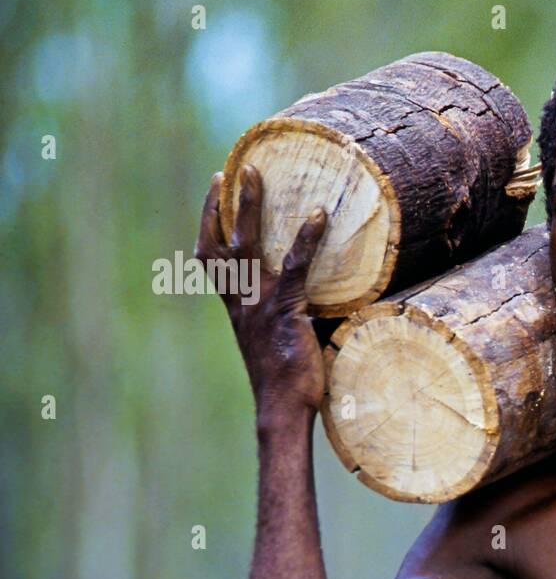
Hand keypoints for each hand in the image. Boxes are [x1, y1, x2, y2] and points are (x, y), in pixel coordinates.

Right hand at [196, 164, 327, 416]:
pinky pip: (295, 266)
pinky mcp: (285, 311)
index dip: (209, 224)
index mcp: (235, 308)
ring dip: (250, 205)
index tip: (215, 192)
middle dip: (222, 204)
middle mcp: (240, 301)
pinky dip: (306, 239)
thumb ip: (288, 313)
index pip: (211, 259)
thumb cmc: (288, 382)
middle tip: (230, 169)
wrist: (282, 410)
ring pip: (246, 245)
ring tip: (258, 172)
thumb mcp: (279, 340)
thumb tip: (322, 295)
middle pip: (220, 243)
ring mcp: (259, 304)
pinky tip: (319, 215)